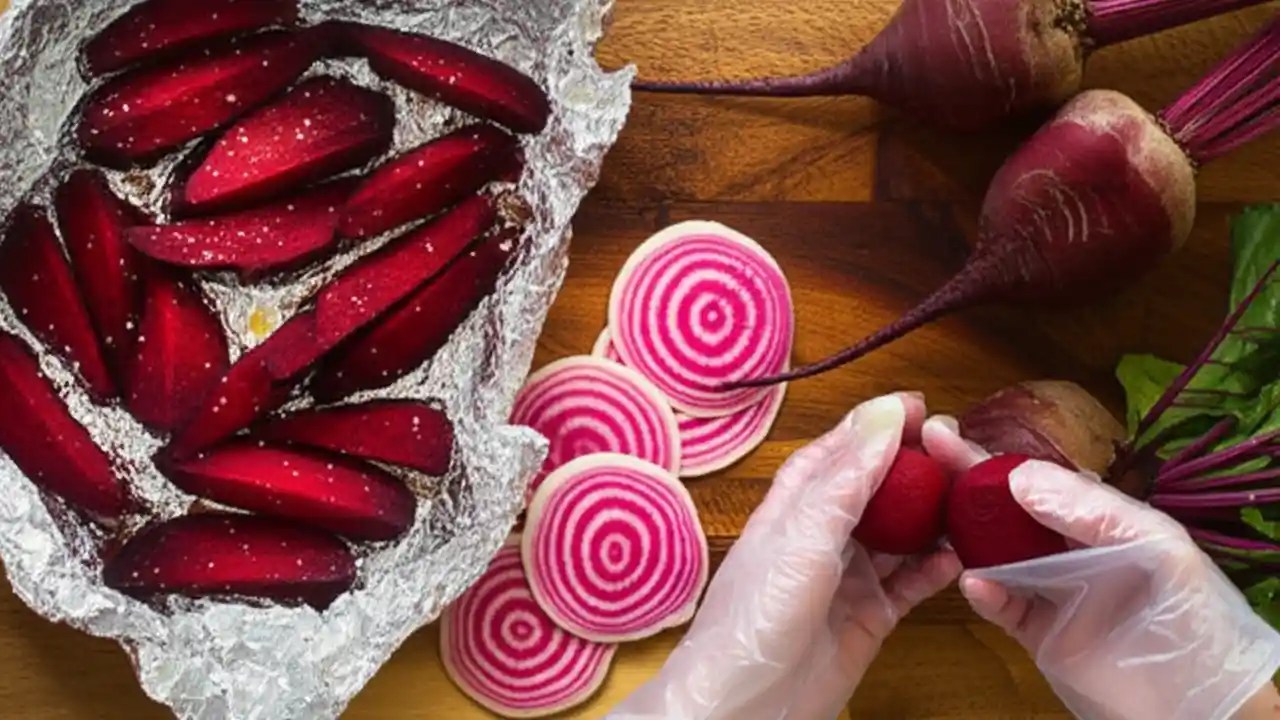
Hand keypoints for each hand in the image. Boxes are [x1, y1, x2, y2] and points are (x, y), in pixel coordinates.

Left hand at [607, 394, 960, 719]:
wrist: (746, 705)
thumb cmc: (754, 619)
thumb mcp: (803, 536)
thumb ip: (847, 478)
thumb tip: (885, 413)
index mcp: (790, 509)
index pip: (836, 453)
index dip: (872, 427)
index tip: (916, 406)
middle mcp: (817, 539)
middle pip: (872, 490)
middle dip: (910, 468)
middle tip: (953, 448)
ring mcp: (844, 579)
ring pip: (897, 536)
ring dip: (930, 517)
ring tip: (966, 497)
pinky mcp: (866, 618)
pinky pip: (909, 584)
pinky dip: (935, 569)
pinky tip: (959, 556)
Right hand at [923, 417, 1279, 719]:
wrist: (1196, 705)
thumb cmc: (1190, 617)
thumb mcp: (1157, 547)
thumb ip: (1092, 510)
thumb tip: (1018, 478)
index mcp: (1100, 520)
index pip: (1038, 480)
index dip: (993, 458)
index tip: (948, 434)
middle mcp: (1070, 549)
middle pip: (1006, 511)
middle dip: (965, 482)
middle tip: (924, 453)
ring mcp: (1052, 591)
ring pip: (995, 555)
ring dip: (964, 534)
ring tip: (931, 514)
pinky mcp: (1039, 634)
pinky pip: (1002, 607)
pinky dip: (983, 593)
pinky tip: (971, 581)